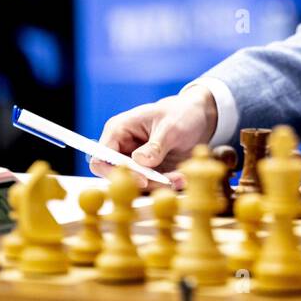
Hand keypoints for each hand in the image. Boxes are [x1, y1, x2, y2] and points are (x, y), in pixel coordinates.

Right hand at [89, 85, 217, 190]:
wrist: (199, 117)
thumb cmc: (181, 114)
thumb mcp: (171, 126)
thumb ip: (156, 145)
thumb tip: (139, 161)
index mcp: (118, 131)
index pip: (100, 159)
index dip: (115, 173)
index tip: (142, 179)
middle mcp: (123, 149)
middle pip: (119, 177)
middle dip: (144, 183)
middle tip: (168, 181)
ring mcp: (136, 162)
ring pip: (137, 185)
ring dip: (158, 185)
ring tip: (180, 177)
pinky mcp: (150, 172)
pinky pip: (153, 186)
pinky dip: (166, 185)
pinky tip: (181, 177)